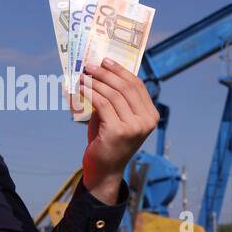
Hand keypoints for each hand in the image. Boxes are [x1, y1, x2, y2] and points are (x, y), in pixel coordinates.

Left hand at [78, 58, 159, 204]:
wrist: (104, 171)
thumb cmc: (107, 142)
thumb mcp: (115, 117)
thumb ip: (114, 99)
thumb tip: (100, 71)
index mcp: (151, 115)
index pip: (137, 86)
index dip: (120, 71)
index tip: (105, 61)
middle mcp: (147, 121)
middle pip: (125, 87)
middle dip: (105, 74)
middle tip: (89, 66)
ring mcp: (134, 127)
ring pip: (112, 94)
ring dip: (94, 82)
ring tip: (82, 77)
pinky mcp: (118, 131)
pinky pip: (102, 104)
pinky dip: (89, 93)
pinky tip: (80, 89)